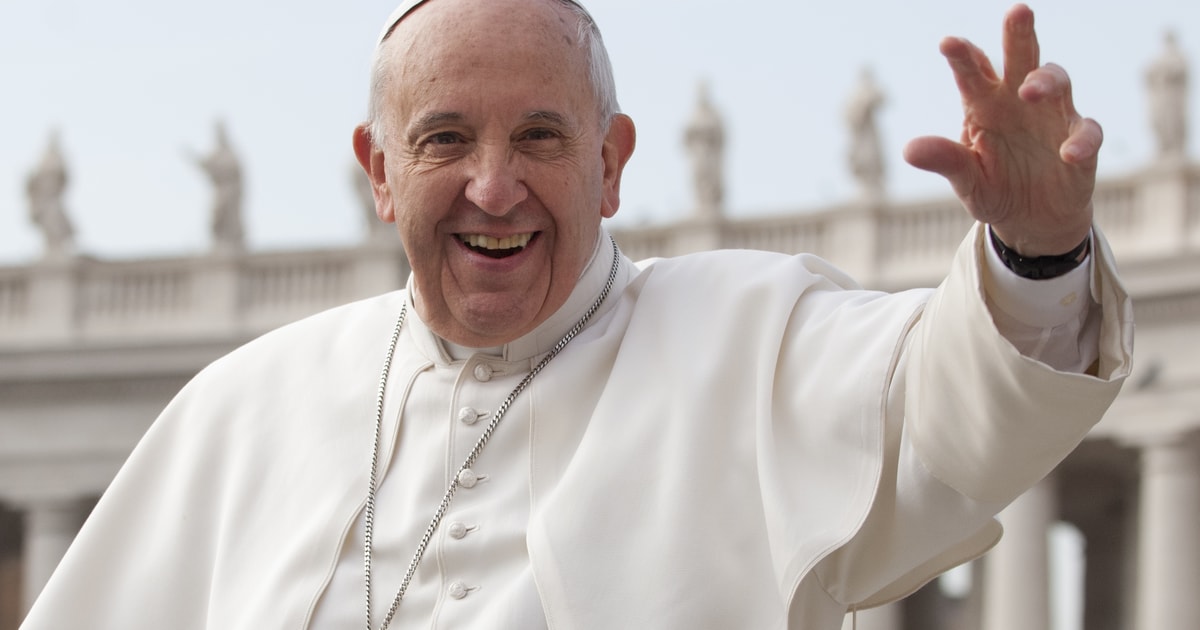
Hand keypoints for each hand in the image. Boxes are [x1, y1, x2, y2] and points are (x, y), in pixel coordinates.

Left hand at [902, 3, 1099, 255]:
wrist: (1032, 221)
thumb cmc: (994, 188)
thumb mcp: (967, 180)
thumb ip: (946, 161)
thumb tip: (909, 151)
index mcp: (985, 106)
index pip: (973, 74)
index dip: (963, 56)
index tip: (947, 43)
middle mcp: (1020, 102)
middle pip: (1022, 58)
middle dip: (1020, 34)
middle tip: (1017, 11)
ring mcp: (1054, 117)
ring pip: (1058, 82)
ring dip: (1046, 81)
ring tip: (1029, 90)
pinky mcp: (1081, 142)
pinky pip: (1086, 132)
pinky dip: (1080, 140)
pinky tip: (1068, 153)